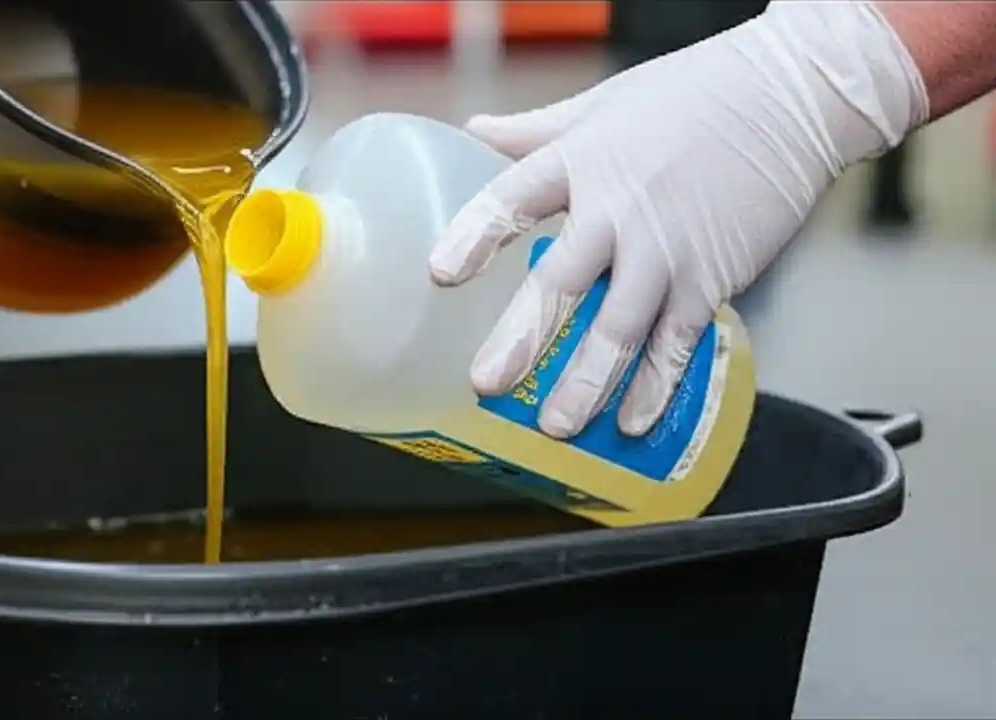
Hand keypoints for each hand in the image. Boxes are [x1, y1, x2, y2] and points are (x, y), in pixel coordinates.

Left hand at [429, 1, 926, 438]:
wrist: (788, 100)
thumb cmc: (690, 98)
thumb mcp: (599, 105)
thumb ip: (533, 132)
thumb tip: (474, 133)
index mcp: (581, 162)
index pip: (515, 198)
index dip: (477, 235)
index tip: (440, 272)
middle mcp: (620, 211)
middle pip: (561, 282)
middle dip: (523, 337)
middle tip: (488, 384)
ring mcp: (667, 251)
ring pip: (621, 329)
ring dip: (586, 382)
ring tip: (556, 425)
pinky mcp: (711, 278)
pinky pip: (677, 344)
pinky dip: (656, 387)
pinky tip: (632, 422)